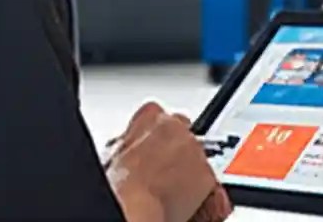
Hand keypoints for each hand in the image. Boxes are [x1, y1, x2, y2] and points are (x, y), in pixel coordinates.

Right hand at [106, 102, 230, 221]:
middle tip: (161, 168)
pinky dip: (199, 189)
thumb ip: (129, 141)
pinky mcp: (208, 175)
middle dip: (175, 148)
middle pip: (182, 132)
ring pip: (196, 156)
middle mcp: (178, 128)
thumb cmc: (121, 183)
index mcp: (151, 116)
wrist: (136, 206)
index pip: (157, 115)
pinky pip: (207, 180)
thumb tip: (129, 148)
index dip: (153, 133)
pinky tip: (182, 198)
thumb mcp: (114, 152)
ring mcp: (196, 151)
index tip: (150, 145)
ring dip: (187, 168)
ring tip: (169, 188)